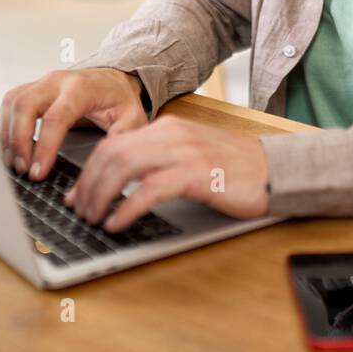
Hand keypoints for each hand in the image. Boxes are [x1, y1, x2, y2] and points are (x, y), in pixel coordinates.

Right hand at [0, 68, 146, 180]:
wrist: (112, 79)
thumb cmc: (119, 100)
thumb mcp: (132, 118)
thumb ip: (122, 136)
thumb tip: (106, 159)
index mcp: (81, 89)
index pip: (56, 117)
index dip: (44, 147)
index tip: (38, 171)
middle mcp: (57, 81)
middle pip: (25, 106)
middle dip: (18, 141)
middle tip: (23, 169)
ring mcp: (42, 82)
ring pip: (12, 103)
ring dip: (8, 135)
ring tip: (15, 163)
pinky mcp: (32, 88)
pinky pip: (9, 103)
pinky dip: (4, 127)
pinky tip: (8, 149)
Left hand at [63, 115, 270, 231]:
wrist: (275, 170)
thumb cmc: (235, 170)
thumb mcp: (190, 157)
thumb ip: (158, 163)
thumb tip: (120, 185)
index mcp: (167, 128)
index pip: (113, 143)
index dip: (89, 170)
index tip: (77, 194)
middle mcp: (171, 134)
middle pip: (112, 154)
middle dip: (88, 184)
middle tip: (79, 210)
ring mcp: (184, 151)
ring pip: (124, 167)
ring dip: (101, 196)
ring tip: (94, 218)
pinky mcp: (196, 173)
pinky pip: (149, 189)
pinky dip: (127, 208)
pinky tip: (118, 223)